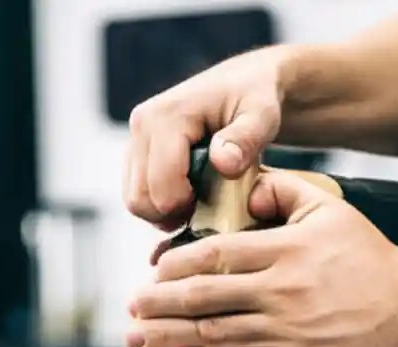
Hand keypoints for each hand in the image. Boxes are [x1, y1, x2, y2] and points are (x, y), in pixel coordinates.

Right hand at [124, 46, 290, 231]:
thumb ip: (246, 138)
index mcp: (166, 116)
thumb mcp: (263, 115)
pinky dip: (160, 202)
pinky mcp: (137, 148)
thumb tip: (222, 162)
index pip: (161, 187)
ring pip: (134, 199)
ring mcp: (136, 136)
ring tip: (200, 202)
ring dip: (165, 211)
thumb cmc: (256, 97)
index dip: (188, 209)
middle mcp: (142, 124)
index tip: (218, 205)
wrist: (246, 80)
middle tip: (207, 209)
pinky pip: (138, 191)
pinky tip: (190, 194)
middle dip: (173, 214)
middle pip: (139, 199)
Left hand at [125, 171, 397, 346]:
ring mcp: (289, 330)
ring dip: (169, 337)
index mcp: (284, 250)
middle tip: (132, 308)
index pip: (214, 254)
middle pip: (203, 296)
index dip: (174, 264)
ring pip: (214, 333)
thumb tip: (245, 188)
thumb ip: (283, 192)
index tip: (153, 270)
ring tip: (139, 339)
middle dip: (159, 303)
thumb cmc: (374, 261)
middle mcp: (282, 290)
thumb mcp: (331, 210)